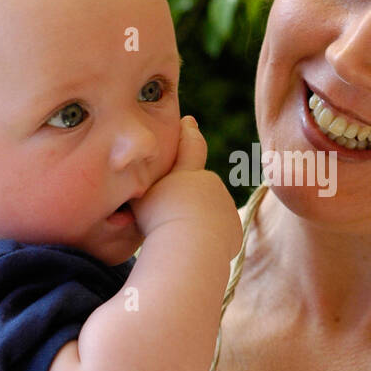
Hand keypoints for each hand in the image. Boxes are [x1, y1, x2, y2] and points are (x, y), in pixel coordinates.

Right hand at [130, 116, 241, 257]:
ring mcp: (225, 206)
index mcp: (188, 172)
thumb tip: (136, 179)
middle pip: (197, 189)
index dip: (188, 133)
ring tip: (180, 237)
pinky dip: (208, 239)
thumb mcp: (142, 195)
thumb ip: (141, 183)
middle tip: (169, 218)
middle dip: (187, 199)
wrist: (190, 247)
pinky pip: (218, 232)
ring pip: (209, 212)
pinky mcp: (234, 228)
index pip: (189, 147)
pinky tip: (194, 248)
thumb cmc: (159, 220)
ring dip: (197, 221)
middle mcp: (210, 183)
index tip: (189, 122)